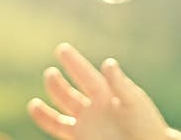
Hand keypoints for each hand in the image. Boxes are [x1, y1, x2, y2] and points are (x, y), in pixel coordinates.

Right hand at [27, 42, 170, 139]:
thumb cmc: (146, 123)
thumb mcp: (135, 102)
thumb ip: (120, 84)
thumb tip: (107, 63)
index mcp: (106, 93)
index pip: (86, 75)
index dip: (74, 62)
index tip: (61, 49)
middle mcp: (93, 106)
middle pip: (70, 92)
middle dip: (57, 83)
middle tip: (50, 73)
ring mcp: (86, 123)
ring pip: (61, 109)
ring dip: (50, 99)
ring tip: (34, 101)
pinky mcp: (80, 137)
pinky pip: (58, 127)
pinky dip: (46, 118)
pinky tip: (34, 107)